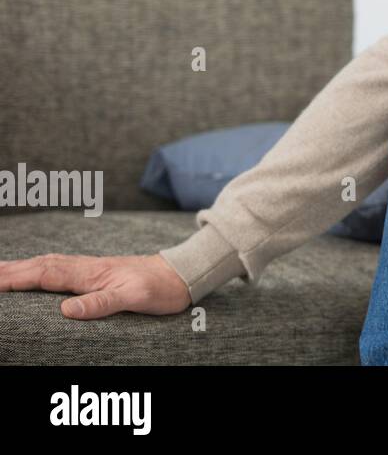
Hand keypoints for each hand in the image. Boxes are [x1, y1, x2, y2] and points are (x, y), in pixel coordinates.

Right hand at [0, 253, 191, 318]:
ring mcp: (91, 269)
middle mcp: (86, 268)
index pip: (44, 275)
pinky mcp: (97, 273)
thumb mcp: (134, 298)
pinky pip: (60, 268)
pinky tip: (34, 271)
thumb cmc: (160, 287)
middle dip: (10, 270)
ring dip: (21, 267)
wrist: (182, 273)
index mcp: (90, 274)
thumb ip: (101, 303)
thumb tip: (66, 310)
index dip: (16, 278)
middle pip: (40, 266)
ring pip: (48, 264)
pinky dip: (39, 268)